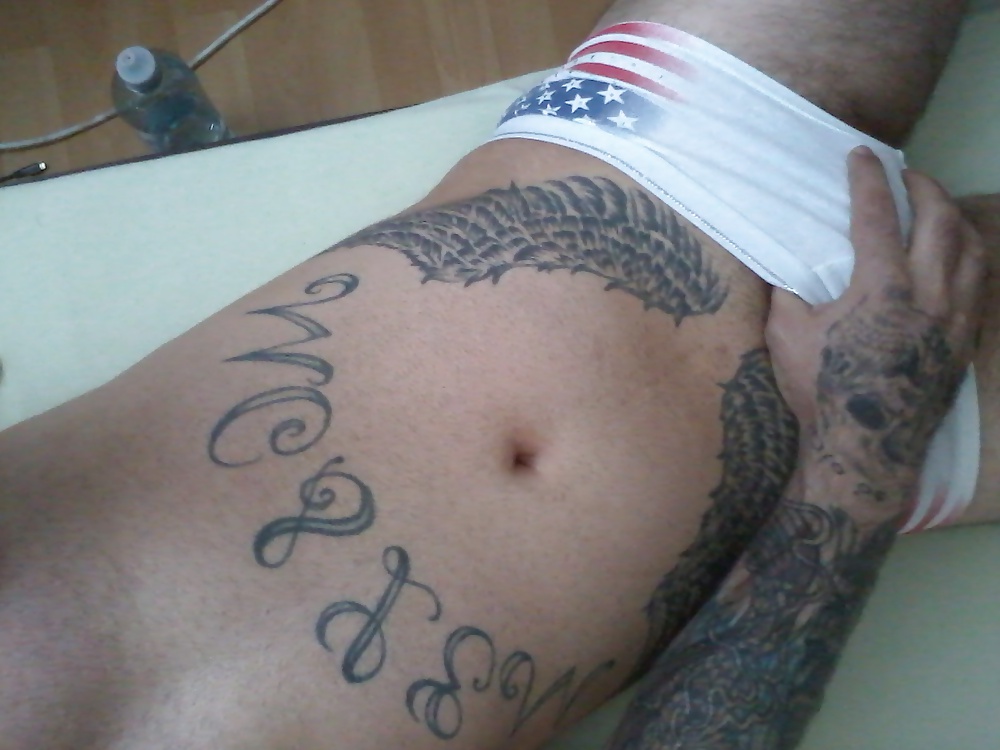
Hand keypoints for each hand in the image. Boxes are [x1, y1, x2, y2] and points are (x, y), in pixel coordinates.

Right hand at [765, 147, 986, 482]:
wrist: (865, 447)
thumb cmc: (819, 389)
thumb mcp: (786, 334)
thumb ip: (789, 292)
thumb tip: (785, 264)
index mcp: (880, 287)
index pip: (877, 215)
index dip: (868, 179)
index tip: (860, 154)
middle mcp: (927, 294)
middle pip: (940, 220)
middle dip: (923, 187)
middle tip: (906, 175)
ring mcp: (953, 318)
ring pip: (970, 249)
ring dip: (954, 218)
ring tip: (936, 209)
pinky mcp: (963, 340)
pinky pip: (977, 284)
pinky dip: (967, 257)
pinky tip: (952, 258)